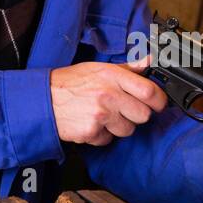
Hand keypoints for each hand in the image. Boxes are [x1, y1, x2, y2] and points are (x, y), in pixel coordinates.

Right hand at [50, 57, 167, 145]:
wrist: (43, 99)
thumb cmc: (70, 83)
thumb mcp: (98, 69)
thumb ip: (127, 69)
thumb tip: (148, 62)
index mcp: (113, 76)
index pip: (149, 91)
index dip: (159, 100)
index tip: (157, 103)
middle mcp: (109, 94)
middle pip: (143, 115)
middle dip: (136, 115)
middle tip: (122, 110)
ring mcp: (101, 114)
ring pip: (128, 130)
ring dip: (119, 127)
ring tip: (103, 116)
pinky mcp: (91, 131)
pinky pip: (108, 140)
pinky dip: (101, 135)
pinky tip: (91, 123)